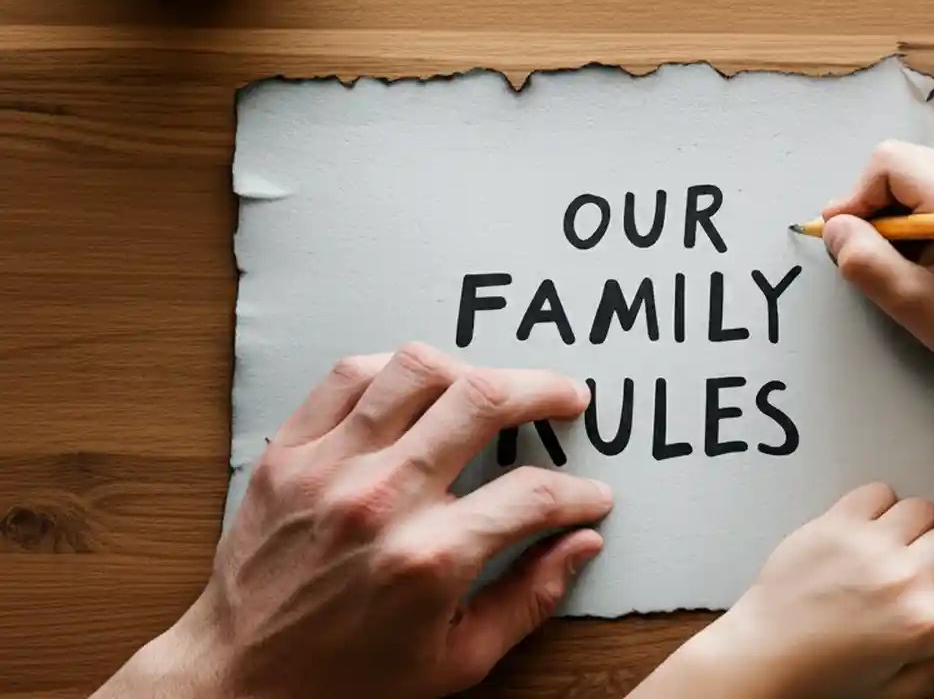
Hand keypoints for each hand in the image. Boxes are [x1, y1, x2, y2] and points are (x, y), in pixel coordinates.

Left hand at [94, 343, 611, 698]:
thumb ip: (530, 599)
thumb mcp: (458, 660)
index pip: (532, 495)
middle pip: (483, 402)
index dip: (577, 493)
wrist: (240, 677)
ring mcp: (330, 467)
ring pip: (417, 370)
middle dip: (545, 391)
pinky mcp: (289, 453)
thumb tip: (582, 543)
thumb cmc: (349, 678)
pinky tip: (420, 386)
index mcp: (429, 559)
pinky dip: (394, 369)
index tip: (589, 496)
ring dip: (472, 369)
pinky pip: (349, 376)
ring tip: (492, 388)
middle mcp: (381, 500)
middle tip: (567, 397)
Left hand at [634, 483, 933, 698]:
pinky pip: (880, 491)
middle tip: (911, 578)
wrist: (767, 652)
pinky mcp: (837, 521)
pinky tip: (865, 531)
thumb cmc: (826, 675)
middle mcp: (903, 577)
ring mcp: (869, 544)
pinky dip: (878, 507)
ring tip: (889, 550)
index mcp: (925, 623)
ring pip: (923, 510)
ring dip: (911, 530)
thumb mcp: (899, 688)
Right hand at [821, 140, 933, 394]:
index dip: (856, 197)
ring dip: (895, 210)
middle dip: (874, 203)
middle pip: (902, 163)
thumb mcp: (908, 300)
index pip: (888, 162)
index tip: (846, 240)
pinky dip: (918, 214)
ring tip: (899, 257)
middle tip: (869, 251)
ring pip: (918, 174)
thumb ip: (862, 258)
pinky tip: (925, 253)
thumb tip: (833, 226)